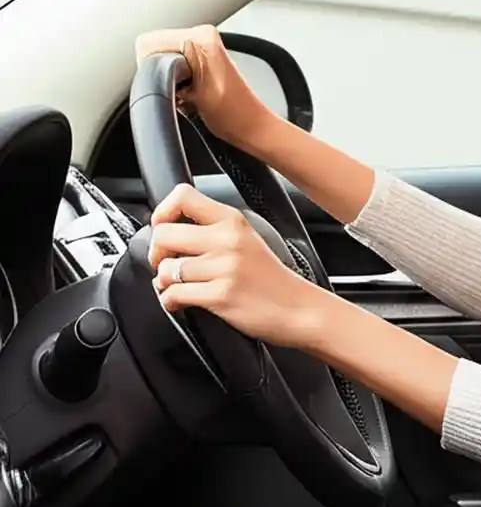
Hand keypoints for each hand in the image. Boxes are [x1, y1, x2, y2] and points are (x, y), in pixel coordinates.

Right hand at [135, 25, 273, 145]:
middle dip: (157, 74)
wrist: (253, 127)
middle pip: (153, 48)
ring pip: (160, 57)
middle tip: (180, 93)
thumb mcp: (190, 96)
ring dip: (166, 78)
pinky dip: (174, 80)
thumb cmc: (233, 116)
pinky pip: (172, 63)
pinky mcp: (203, 57)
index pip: (148, 44)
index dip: (149, 69)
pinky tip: (189, 93)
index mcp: (201, 37)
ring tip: (187, 94)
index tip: (167, 86)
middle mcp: (203, 35)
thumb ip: (164, 76)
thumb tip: (148, 70)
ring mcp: (203, 45)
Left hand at [149, 184, 329, 347]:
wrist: (298, 310)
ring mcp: (224, 268)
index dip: (163, 213)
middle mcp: (228, 240)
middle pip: (164, 234)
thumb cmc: (271, 280)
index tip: (164, 228)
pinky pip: (174, 295)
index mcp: (233, 222)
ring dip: (164, 282)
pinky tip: (180, 303)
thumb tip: (168, 232)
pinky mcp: (220, 296)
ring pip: (166, 269)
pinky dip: (170, 301)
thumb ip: (214, 231)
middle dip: (156, 253)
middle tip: (166, 264)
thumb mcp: (248, 241)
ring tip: (177, 287)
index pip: (183, 196)